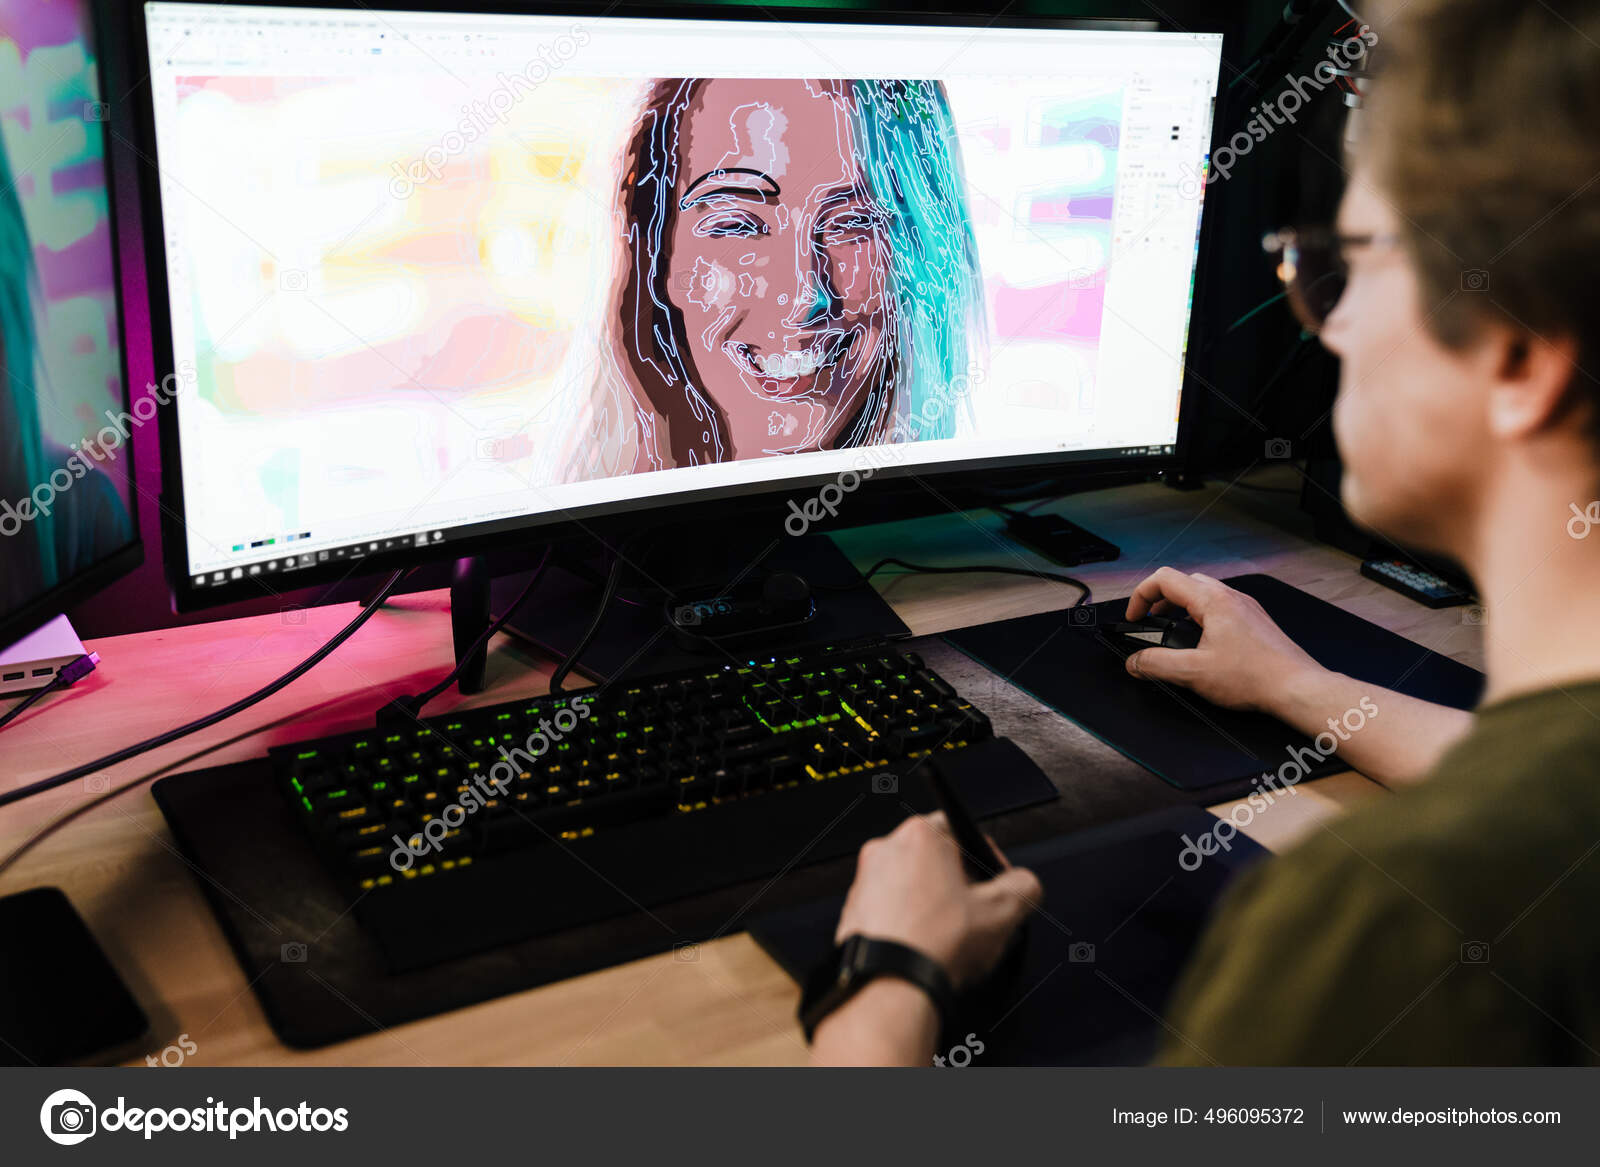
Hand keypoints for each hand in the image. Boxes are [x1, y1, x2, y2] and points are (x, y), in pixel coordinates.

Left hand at [834, 812, 1040, 988]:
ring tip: (950, 939)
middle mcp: (885, 850)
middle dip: (961, 886)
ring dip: (934, 906)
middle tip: (977, 917)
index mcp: (921, 836)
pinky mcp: (853, 911)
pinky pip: (890, 909)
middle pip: (937, 860)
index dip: (989, 862)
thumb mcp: (1002, 913)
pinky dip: (908, 924)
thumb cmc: (934, 946)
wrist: (888, 985)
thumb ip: (1024, 887)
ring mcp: (864, 881)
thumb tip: (1024, 885)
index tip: (998, 887)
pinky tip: (924, 949)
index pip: (965, 832)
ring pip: (912, 885)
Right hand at [1122, 567, 1321, 713]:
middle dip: (1160, 600)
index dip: (1141, 596)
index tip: (1135, 618)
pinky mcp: (1256, 622)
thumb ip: (1156, 664)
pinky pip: (1222, 607)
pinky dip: (1202, 617)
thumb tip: (1135, 662)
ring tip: (1173, 631)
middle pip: (1184, 582)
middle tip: (1150, 621)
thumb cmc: (1255, 677)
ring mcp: (1246, 608)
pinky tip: (1203, 642)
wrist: (1297, 687)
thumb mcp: (1193, 672)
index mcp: (1213, 601)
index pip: (1164, 579)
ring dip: (1182, 607)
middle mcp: (1231, 597)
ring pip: (1205, 593)